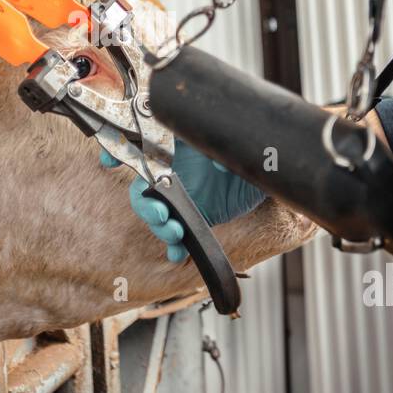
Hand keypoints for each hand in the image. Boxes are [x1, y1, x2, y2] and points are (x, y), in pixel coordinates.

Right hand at [101, 141, 264, 261]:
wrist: (282, 176)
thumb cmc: (264, 154)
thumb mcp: (248, 148)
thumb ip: (231, 151)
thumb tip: (216, 160)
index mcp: (188, 144)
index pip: (149, 139)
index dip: (125, 147)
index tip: (111, 158)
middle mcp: (183, 169)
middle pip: (146, 185)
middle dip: (144, 202)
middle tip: (159, 213)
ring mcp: (189, 195)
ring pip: (158, 211)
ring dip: (158, 225)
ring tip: (174, 233)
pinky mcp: (200, 218)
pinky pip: (179, 235)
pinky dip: (175, 246)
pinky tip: (178, 253)